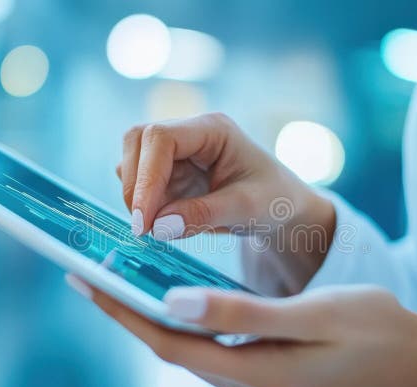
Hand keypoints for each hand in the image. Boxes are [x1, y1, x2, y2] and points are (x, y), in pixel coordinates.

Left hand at [66, 276, 416, 386]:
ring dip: (162, 323)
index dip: (125, 313)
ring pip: (199, 357)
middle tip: (92, 276)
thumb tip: (174, 302)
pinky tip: (186, 307)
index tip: (85, 279)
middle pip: (178, 353)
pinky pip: (223, 358)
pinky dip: (197, 332)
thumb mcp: (316, 312)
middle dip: (131, 316)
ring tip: (127, 286)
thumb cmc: (382, 329)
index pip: (174, 345)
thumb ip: (244, 311)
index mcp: (265, 378)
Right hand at [118, 113, 335, 289]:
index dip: (144, 177)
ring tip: (158, 228)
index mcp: (213, 129)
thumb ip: (202, 215)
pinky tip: (165, 222)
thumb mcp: (247, 209)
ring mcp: (178, 152)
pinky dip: (144, 204)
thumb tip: (157, 226)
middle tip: (145, 228)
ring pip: (132, 161)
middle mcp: (191, 133)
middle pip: (138, 141)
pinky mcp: (170, 172)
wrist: (285, 210)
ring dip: (137, 196)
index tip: (144, 220)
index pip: (161, 139)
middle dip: (135, 186)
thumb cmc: (275, 202)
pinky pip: (140, 182)